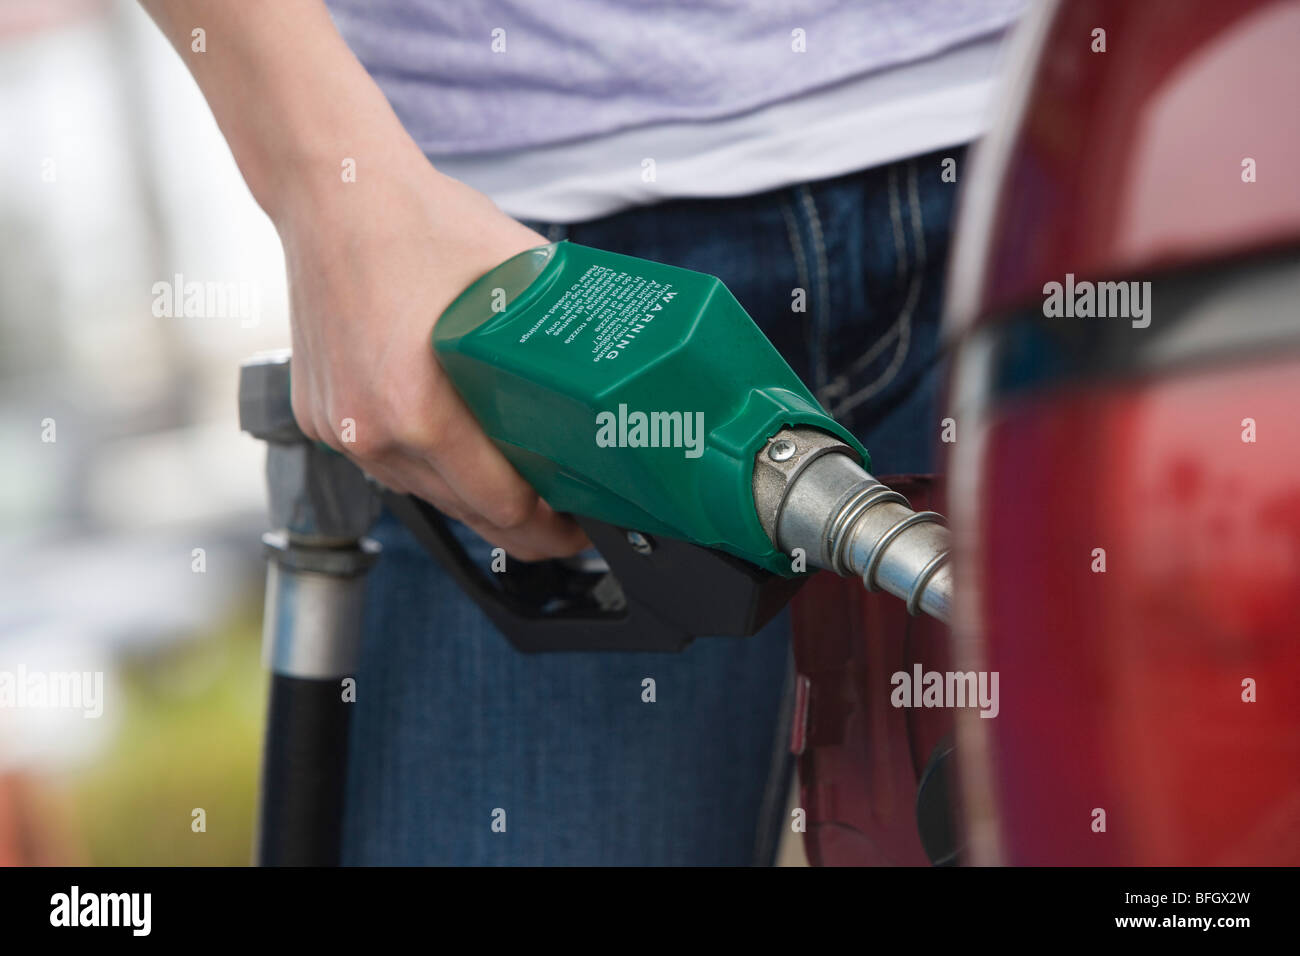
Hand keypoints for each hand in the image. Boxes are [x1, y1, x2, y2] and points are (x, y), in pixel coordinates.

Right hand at [277, 152, 589, 559]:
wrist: (332, 191)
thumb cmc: (419, 223)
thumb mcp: (518, 277)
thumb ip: (560, 336)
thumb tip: (626, 373)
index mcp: (417, 408)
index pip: (501, 508)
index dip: (552, 528)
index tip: (582, 525)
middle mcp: (370, 431)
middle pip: (468, 515)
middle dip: (523, 523)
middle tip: (566, 513)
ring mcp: (339, 430)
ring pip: (427, 495)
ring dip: (475, 494)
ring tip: (521, 475)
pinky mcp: (320, 420)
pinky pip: (391, 465)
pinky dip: (431, 463)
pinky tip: (464, 442)